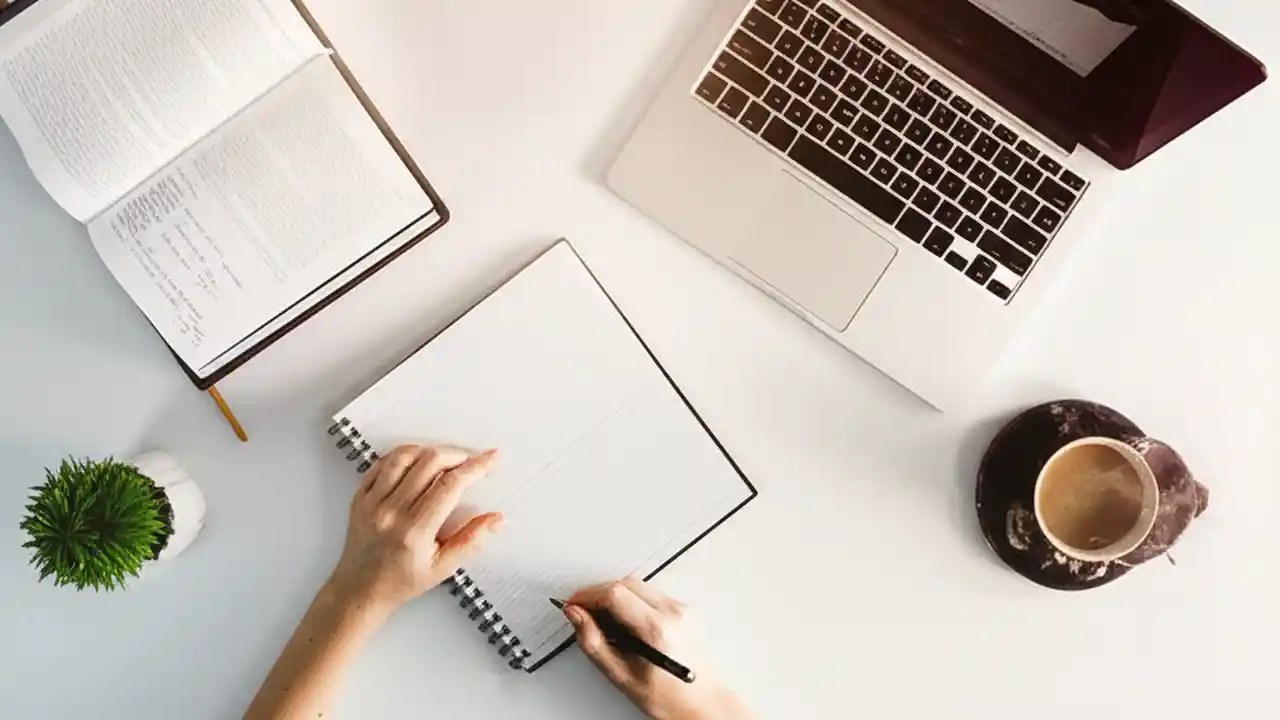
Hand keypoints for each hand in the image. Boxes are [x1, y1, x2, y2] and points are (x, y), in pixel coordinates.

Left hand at [328, 445, 502, 612]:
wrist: (360, 590)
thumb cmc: (401, 582)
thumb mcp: (443, 569)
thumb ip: (471, 541)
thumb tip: (497, 519)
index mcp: (414, 532)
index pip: (451, 486)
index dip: (476, 467)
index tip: (492, 458)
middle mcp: (391, 512)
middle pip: (429, 462)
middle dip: (457, 455)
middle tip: (470, 461)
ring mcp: (372, 502)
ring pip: (404, 456)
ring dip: (430, 451)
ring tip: (445, 459)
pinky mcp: (359, 497)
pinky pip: (382, 463)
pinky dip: (403, 455)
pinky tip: (417, 461)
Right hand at [563, 579, 751, 719]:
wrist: (701, 703)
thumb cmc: (668, 698)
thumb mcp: (621, 676)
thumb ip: (594, 643)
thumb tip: (576, 616)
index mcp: (658, 631)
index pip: (615, 595)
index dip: (588, 596)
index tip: (574, 605)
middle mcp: (674, 614)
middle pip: (626, 584)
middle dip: (599, 594)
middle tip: (584, 612)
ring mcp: (682, 609)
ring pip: (638, 585)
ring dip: (615, 596)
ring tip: (605, 622)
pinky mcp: (684, 610)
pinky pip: (650, 594)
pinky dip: (632, 601)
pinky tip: (626, 623)